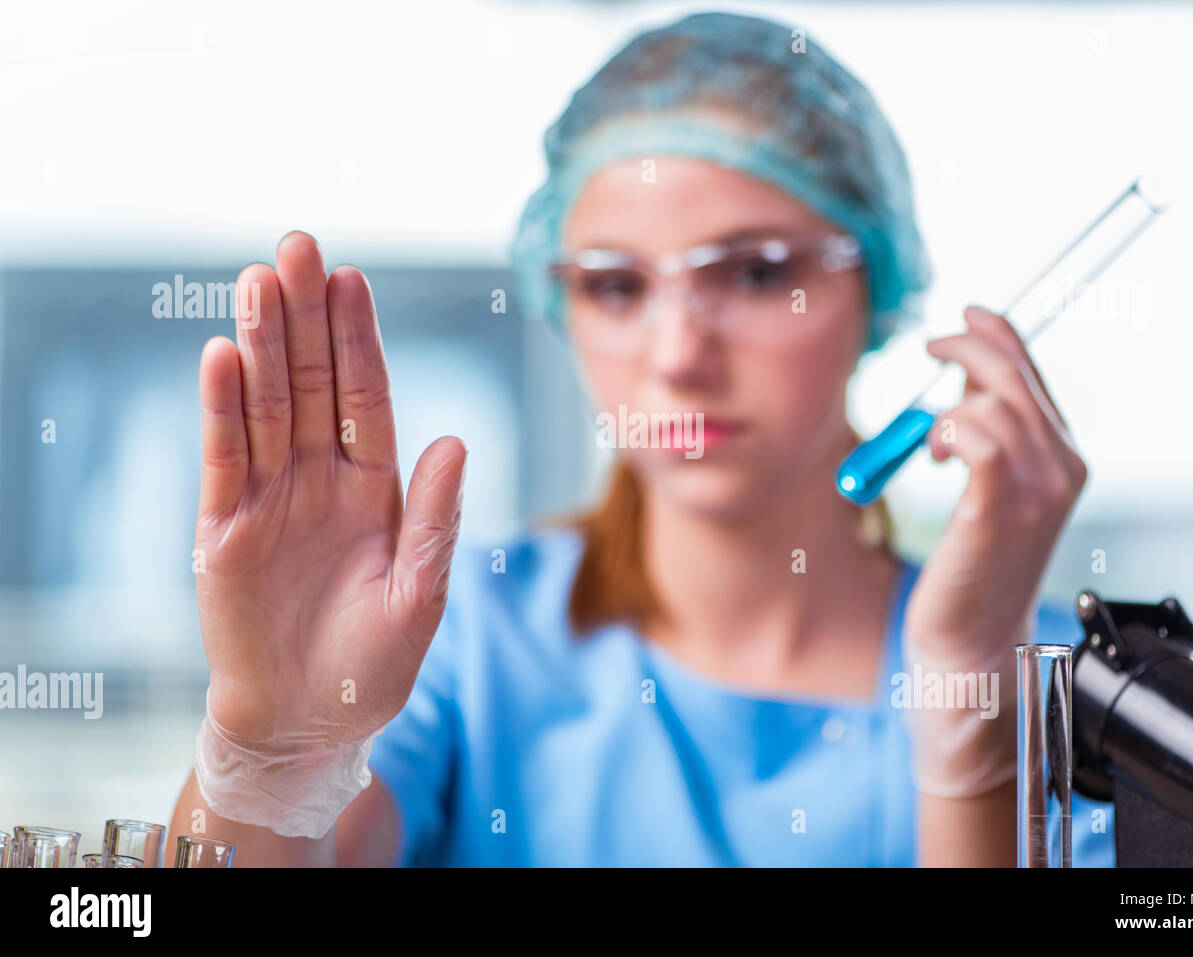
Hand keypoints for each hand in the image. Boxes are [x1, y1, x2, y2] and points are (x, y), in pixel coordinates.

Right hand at [194, 231, 466, 752]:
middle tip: (298, 246)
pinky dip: (222, 409)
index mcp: (375, 486)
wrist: (310, 722)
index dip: (359, 339)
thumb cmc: (375, 663)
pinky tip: (224, 355)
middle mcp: (321, 479)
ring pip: (265, 406)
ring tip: (258, 280)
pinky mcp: (223, 528)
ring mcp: (270, 498)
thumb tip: (455, 440)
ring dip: (261, 344)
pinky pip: (225, 458)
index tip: (352, 280)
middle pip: (312, 383)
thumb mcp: (421, 594)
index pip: (366, 397)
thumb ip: (435, 519)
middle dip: (306, 316)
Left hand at [904, 304, 1086, 661]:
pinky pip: (978, 443)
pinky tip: (934, 453)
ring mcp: (1035, 493)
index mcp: (1064, 458)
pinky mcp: (995, 514)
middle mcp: (1061, 469)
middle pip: (1012, 377)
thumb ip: (986, 436)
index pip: (1032, 373)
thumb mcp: (988, 490)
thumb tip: (960, 382)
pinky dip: (949, 431)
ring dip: (949, 407)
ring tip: (930, 444)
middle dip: (967, 348)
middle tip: (928, 346)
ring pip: (993, 405)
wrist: (971, 642)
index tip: (965, 315)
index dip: (998, 334)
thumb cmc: (970, 566)